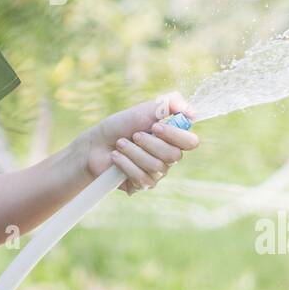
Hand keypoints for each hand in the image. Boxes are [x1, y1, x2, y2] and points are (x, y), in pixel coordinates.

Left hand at [78, 90, 199, 194]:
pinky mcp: (143, 184)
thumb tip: (192, 112)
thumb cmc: (120, 125)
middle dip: (149, 143)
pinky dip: (126, 164)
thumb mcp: (144, 109)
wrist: (96, 144)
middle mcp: (168, 157)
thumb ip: (170, 104)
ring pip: (156, 167)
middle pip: (174, 156)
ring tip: (120, 144)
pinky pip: (142, 178)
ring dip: (134, 152)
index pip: (191, 142)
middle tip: (134, 135)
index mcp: (172, 138)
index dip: (175, 135)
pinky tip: (116, 157)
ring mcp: (157, 173)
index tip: (155, 126)